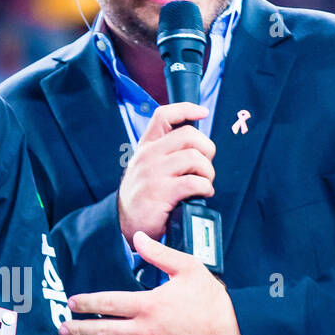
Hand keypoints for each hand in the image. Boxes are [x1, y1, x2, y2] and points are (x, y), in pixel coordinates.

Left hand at [62, 231, 245, 334]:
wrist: (237, 332)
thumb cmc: (213, 299)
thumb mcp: (188, 268)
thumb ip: (159, 254)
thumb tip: (138, 237)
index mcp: (148, 304)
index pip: (106, 303)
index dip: (86, 304)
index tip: (71, 303)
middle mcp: (145, 330)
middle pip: (102, 331)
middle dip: (78, 329)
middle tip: (62, 329)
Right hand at [118, 102, 214, 242]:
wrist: (126, 225)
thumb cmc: (143, 198)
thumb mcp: (146, 169)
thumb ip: (164, 154)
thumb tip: (196, 145)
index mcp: (145, 148)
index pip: (164, 116)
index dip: (186, 109)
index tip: (203, 112)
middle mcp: (148, 157)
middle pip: (188, 135)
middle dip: (207, 149)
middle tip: (205, 166)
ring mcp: (153, 174)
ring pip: (195, 158)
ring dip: (208, 172)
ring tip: (204, 183)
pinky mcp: (161, 193)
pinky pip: (194, 182)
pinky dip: (205, 188)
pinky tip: (202, 194)